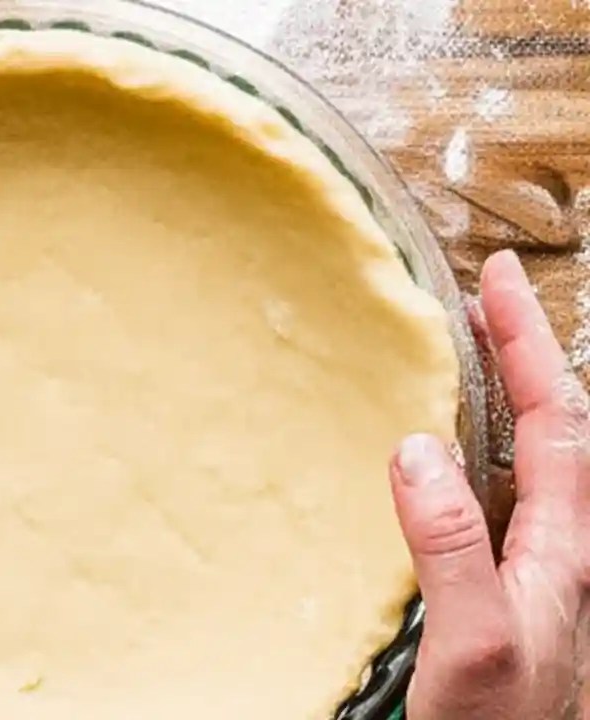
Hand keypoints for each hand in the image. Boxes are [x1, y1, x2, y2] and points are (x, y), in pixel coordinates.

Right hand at [390, 250, 585, 718]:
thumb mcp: (476, 642)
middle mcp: (560, 550)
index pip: (555, 420)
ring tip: (472, 357)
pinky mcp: (501, 596)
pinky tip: (441, 463)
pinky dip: (477, 453)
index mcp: (566, 548)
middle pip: (555, 428)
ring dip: (506, 399)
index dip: (527, 343)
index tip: (499, 278)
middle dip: (525, 354)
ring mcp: (534, 573)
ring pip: (532, 461)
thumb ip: (452, 545)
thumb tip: (417, 447)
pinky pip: (497, 500)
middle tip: (486, 298)